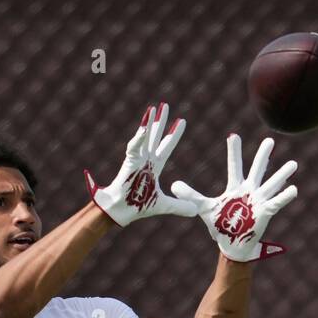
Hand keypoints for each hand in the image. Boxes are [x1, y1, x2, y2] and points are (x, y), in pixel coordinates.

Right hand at [85, 102, 198, 226]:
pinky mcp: (128, 162)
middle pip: (155, 136)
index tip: (182, 121)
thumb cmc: (139, 207)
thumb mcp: (164, 205)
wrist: (122, 211)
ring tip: (154, 108)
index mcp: (153, 167)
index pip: (166, 147)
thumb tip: (195, 211)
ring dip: (149, 122)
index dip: (174, 135)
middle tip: (165, 105)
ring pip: (144, 136)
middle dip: (161, 121)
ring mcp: (137, 159)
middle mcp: (146, 160)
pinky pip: (134, 147)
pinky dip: (139, 138)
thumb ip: (179, 206)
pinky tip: (144, 127)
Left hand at [171, 135, 297, 261]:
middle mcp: (249, 190)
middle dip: (262, 156)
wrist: (231, 244)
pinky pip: (276, 203)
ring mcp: (258, 201)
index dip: (234, 152)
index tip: (233, 135)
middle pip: (256, 169)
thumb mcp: (204, 208)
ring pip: (271, 184)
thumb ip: (191, 195)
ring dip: (282, 174)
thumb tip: (173, 185)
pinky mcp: (265, 213)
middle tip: (269, 140)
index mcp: (235, 187)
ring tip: (293, 163)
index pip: (234, 166)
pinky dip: (284, 196)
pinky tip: (294, 188)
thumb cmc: (220, 224)